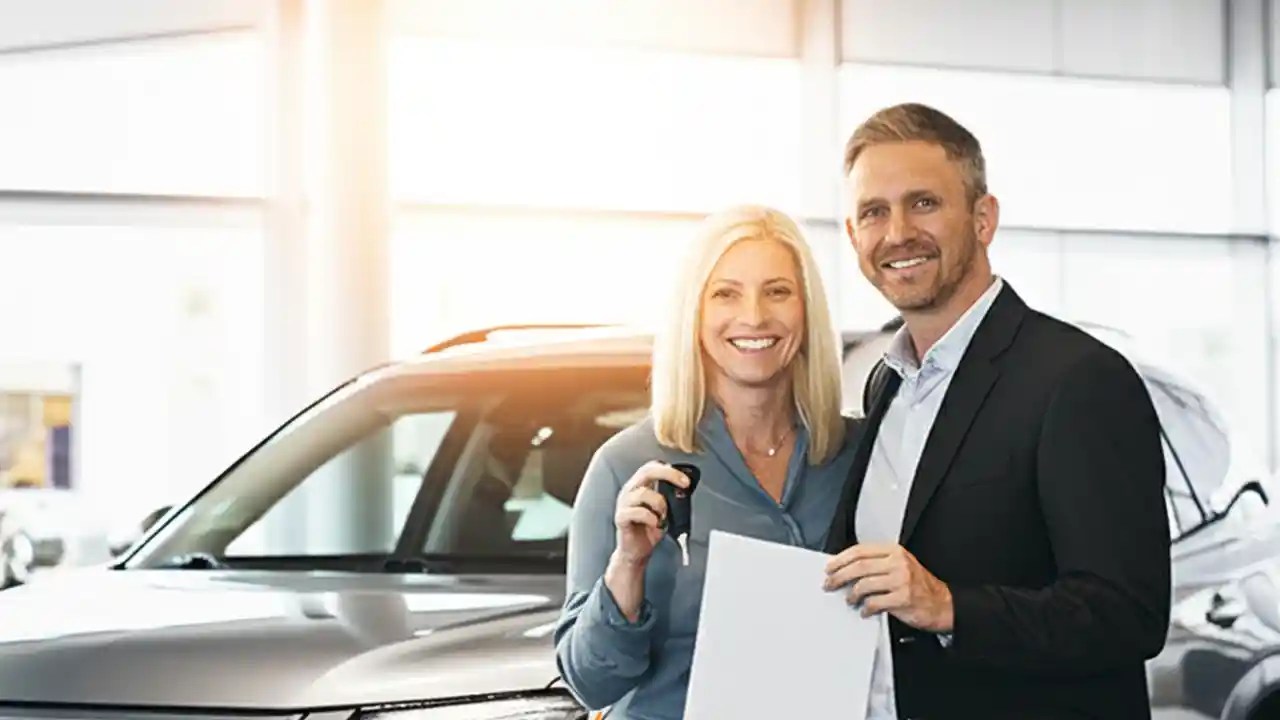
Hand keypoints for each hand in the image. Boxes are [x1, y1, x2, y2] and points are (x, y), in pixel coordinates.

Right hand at [612, 461, 690, 566]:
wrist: (636, 552)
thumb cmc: (649, 530)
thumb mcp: (663, 511)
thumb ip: (669, 498)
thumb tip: (684, 490)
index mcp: (639, 486)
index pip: (651, 467)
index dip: (669, 470)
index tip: (686, 480)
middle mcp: (629, 491)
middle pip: (646, 472)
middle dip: (668, 475)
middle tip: (684, 484)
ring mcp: (623, 503)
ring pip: (643, 493)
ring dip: (660, 504)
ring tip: (663, 517)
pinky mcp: (620, 517)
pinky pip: (636, 512)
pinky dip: (651, 518)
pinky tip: (655, 524)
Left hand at [823, 543, 953, 632]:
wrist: (942, 604)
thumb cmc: (919, 585)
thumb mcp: (900, 565)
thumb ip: (877, 563)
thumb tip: (846, 568)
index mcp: (894, 551)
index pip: (860, 551)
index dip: (841, 559)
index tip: (829, 567)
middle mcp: (898, 563)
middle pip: (859, 567)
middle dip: (839, 576)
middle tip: (830, 583)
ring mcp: (901, 581)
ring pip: (864, 584)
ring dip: (851, 594)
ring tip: (849, 599)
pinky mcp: (902, 599)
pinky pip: (874, 603)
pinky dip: (865, 608)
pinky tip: (864, 611)